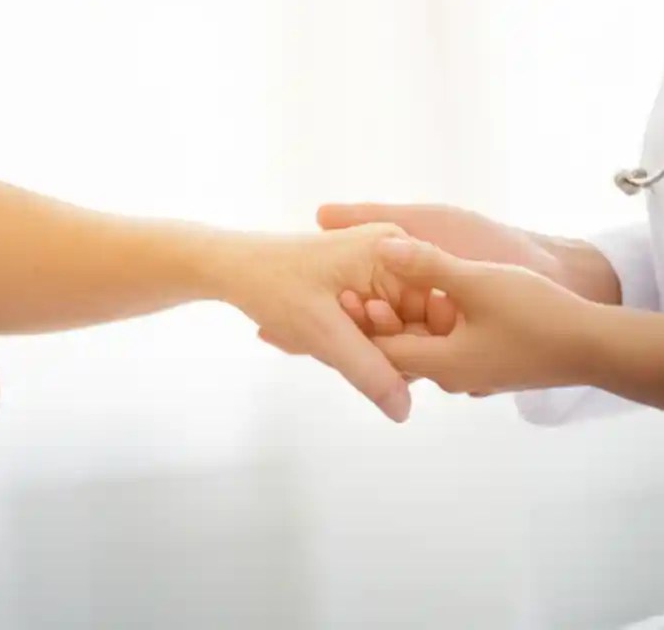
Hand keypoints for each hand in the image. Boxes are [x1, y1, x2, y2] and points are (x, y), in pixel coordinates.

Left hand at [222, 223, 422, 421]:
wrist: (230, 267)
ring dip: (355, 346)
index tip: (360, 348)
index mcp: (397, 251)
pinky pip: (371, 325)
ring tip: (312, 333)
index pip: (433, 314)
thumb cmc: (272, 285)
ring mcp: (379, 269)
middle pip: (410, 325)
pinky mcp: (363, 282)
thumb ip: (369, 371)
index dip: (404, 346)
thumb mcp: (323, 333)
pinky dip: (345, 338)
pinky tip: (310, 334)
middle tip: (328, 339)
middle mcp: (396, 255)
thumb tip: (404, 412)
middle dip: (372, 345)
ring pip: (388, 331)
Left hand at [366, 237, 595, 395]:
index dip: (355, 320)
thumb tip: (382, 245)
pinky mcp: (490, 363)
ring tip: (382, 287)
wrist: (595, 347)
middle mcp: (450, 377)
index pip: (378, 349)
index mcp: (440, 363)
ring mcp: (472, 374)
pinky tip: (431, 296)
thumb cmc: (538, 315)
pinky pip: (447, 346)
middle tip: (349, 288)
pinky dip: (432, 324)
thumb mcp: (478, 281)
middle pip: (397, 349)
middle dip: (374, 320)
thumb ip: (428, 264)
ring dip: (405, 320)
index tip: (336, 289)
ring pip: (423, 346)